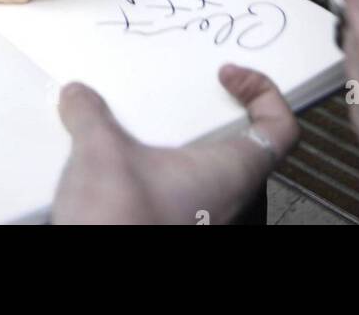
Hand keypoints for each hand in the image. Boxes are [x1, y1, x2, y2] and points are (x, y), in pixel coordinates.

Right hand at [52, 64, 297, 223]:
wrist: (99, 283)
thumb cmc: (121, 222)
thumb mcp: (99, 152)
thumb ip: (91, 116)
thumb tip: (78, 97)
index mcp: (232, 174)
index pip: (280, 129)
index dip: (263, 92)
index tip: (229, 76)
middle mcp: (232, 206)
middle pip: (247, 154)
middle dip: (216, 125)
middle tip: (186, 106)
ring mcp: (208, 228)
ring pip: (216, 185)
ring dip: (187, 160)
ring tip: (146, 141)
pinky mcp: (180, 234)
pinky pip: (188, 208)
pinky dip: (166, 188)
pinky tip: (125, 180)